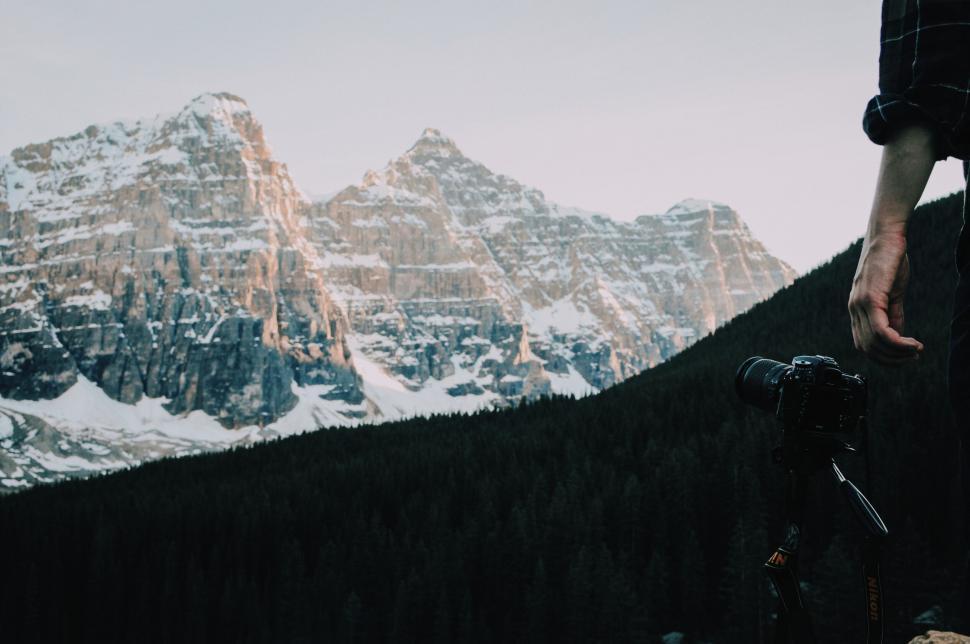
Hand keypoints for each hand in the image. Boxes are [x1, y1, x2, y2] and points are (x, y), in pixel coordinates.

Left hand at [848, 230, 922, 364]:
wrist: (887, 237)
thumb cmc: (890, 262)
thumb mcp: (892, 294)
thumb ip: (893, 315)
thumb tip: (897, 337)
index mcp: (857, 310)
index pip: (863, 345)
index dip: (884, 357)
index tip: (905, 358)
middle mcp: (854, 309)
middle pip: (867, 348)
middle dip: (892, 359)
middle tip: (913, 357)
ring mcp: (860, 304)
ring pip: (875, 343)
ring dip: (897, 353)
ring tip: (915, 350)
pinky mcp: (870, 298)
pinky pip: (881, 330)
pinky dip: (897, 342)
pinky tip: (912, 343)